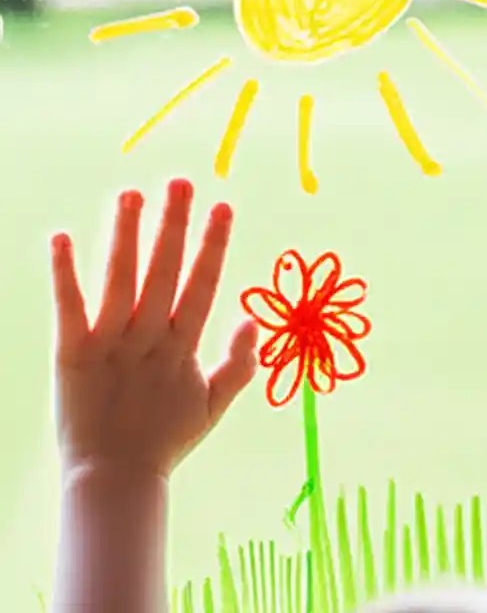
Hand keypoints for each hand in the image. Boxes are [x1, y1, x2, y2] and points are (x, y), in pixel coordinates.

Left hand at [50, 178, 258, 480]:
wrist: (116, 479)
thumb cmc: (166, 441)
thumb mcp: (214, 405)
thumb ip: (238, 363)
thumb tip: (253, 318)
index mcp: (183, 348)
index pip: (203, 286)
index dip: (214, 245)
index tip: (224, 206)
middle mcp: (149, 339)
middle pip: (164, 272)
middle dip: (173, 225)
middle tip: (180, 182)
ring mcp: (110, 345)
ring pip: (120, 280)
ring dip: (124, 235)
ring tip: (129, 193)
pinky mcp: (72, 355)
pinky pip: (68, 307)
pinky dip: (63, 273)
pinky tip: (59, 236)